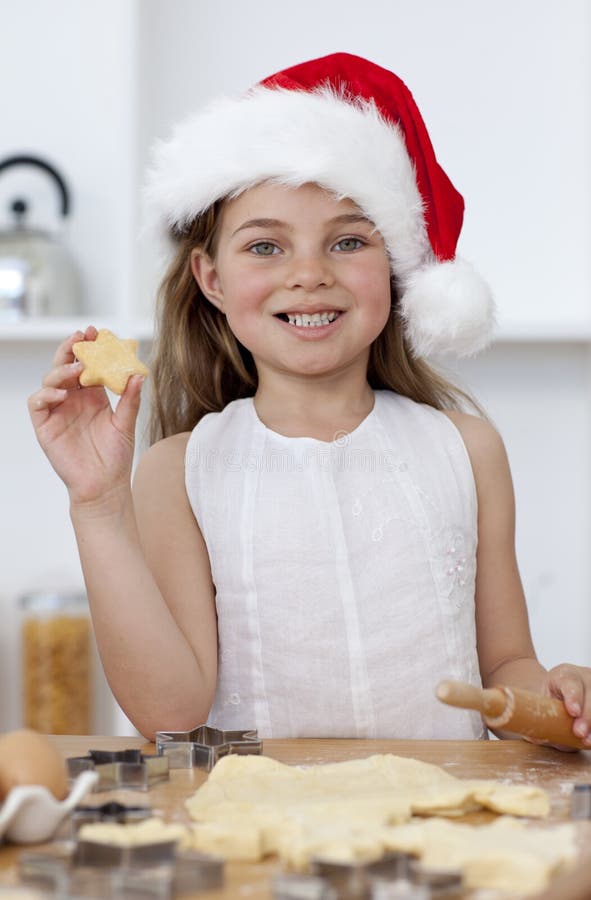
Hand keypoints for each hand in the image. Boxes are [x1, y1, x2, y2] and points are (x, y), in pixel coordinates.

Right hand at [28, 326, 144, 506]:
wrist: (105, 486)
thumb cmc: (116, 456)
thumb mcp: (126, 424)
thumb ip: (130, 400)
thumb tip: (138, 374)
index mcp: (92, 395)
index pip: (87, 364)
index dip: (89, 348)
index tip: (97, 332)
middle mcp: (73, 399)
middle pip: (65, 366)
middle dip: (70, 349)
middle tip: (80, 337)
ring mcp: (57, 410)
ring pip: (50, 380)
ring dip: (60, 371)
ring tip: (74, 371)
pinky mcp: (45, 426)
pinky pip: (37, 403)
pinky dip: (45, 394)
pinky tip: (60, 394)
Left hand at [543, 663, 590, 746]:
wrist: (561, 694)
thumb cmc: (552, 699)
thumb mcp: (542, 703)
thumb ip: (541, 718)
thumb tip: (536, 738)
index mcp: (564, 674)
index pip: (570, 683)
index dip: (573, 697)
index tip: (573, 712)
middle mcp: (585, 678)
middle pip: (590, 695)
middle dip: (586, 716)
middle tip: (579, 733)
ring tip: (587, 741)